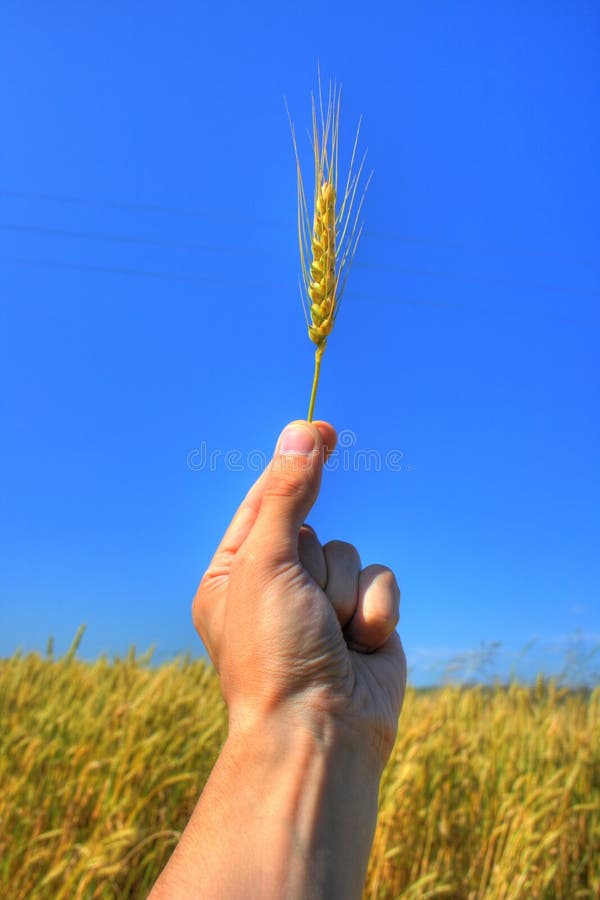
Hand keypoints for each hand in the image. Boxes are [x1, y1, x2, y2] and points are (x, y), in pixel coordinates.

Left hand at [193, 419, 405, 767]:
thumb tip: (302, 431)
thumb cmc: (275, 650)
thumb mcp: (269, 562)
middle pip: (315, 527)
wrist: (322, 731)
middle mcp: (278, 587)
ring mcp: (323, 605)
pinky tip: (361, 648)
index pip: (264, 504)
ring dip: (346, 590)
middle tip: (303, 604)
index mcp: (235, 574)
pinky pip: (383, 580)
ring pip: (352, 553)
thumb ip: (289, 494)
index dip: (291, 467)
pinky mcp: (364, 620)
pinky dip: (376, 610)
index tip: (320, 428)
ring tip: (331, 634)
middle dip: (318, 562)